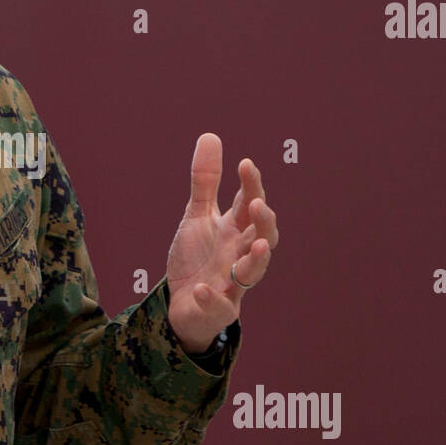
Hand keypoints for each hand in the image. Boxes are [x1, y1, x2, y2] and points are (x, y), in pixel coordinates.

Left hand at [165, 133, 278, 352]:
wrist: (182, 303)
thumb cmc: (197, 258)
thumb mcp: (196, 216)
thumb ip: (205, 181)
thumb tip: (210, 135)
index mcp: (235, 230)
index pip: (249, 204)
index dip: (251, 185)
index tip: (245, 164)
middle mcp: (239, 254)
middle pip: (262, 237)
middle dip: (264, 222)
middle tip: (258, 204)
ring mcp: (232, 283)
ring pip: (253, 273)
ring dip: (257, 260)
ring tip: (258, 246)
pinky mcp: (219, 309)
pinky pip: (220, 306)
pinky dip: (213, 298)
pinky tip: (203, 288)